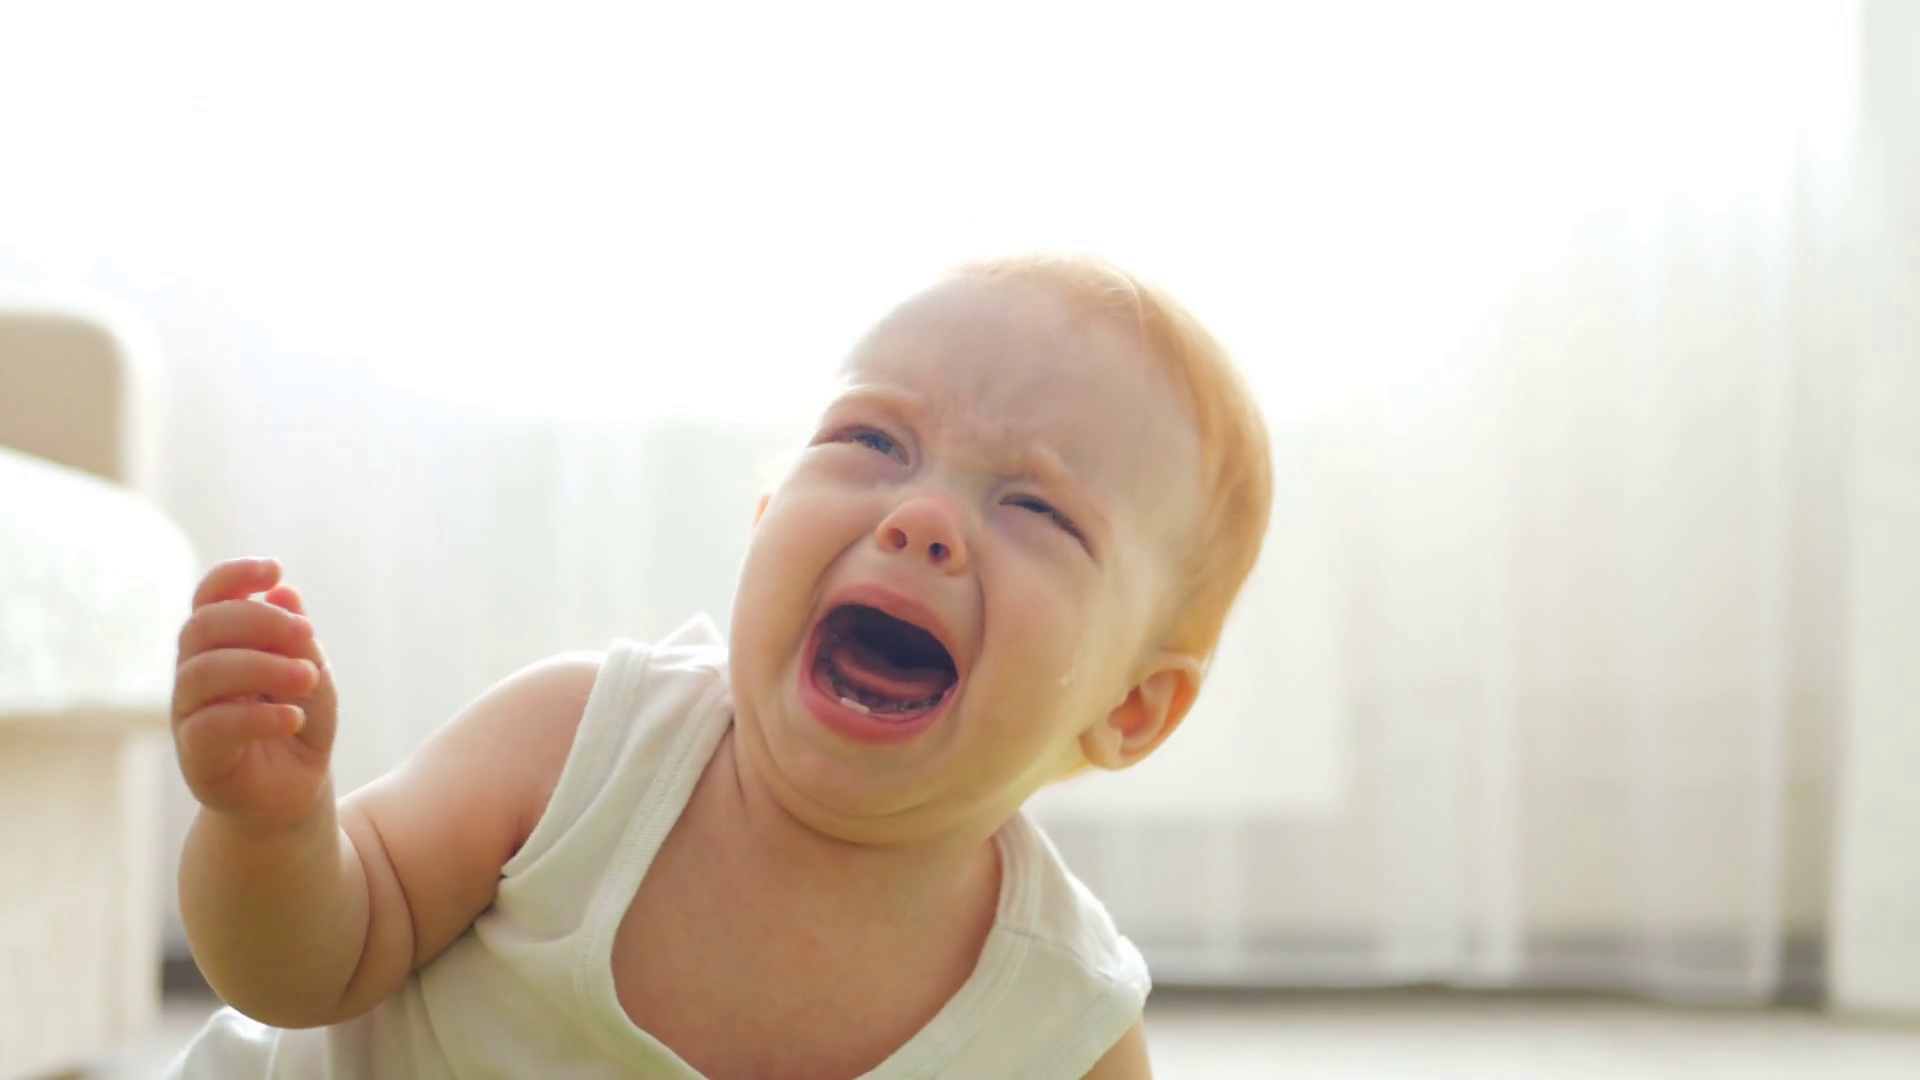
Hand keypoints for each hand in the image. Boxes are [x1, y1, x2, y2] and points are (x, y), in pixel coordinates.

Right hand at [172, 558, 339, 835]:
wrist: (291, 792)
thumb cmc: (298, 724)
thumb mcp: (313, 678)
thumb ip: (299, 641)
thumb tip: (285, 592)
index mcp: (220, 646)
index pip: (209, 598)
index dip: (233, 575)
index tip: (275, 568)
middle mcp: (194, 673)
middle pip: (203, 627)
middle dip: (258, 621)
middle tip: (307, 634)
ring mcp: (189, 713)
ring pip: (204, 672)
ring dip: (264, 667)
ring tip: (310, 679)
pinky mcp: (195, 754)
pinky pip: (213, 724)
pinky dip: (259, 716)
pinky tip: (295, 717)